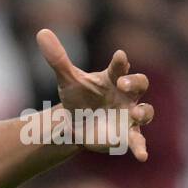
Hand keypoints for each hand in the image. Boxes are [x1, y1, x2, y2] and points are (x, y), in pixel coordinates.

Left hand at [35, 28, 154, 160]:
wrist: (77, 123)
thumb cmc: (78, 97)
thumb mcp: (67, 80)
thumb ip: (58, 58)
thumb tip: (41, 32)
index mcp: (113, 79)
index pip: (120, 67)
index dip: (121, 62)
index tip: (119, 56)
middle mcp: (126, 96)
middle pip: (140, 84)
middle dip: (135, 83)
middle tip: (124, 84)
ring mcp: (129, 116)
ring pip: (145, 112)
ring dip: (143, 113)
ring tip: (134, 115)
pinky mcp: (127, 135)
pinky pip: (138, 141)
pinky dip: (141, 148)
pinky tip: (142, 156)